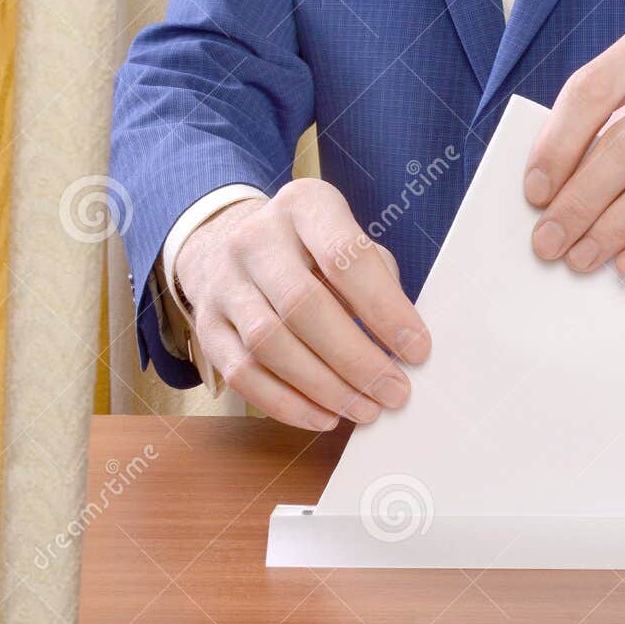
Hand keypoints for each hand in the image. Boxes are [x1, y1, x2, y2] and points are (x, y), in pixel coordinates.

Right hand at [175, 180, 431, 429]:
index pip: (345, 258)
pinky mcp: (207, 327)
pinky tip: (324, 416)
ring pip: (270, 345)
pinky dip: (287, 404)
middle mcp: (255, 239)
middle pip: (303, 306)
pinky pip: (243, 374)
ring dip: (324, 388)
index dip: (384, 309)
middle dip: (356, 359)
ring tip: (365, 409)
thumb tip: (404, 348)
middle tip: (394, 392)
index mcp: (304, 207)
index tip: (417, 350)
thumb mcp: (349, 241)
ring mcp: (224, 283)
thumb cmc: (312, 251)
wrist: (230, 242)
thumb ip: (378, 281)